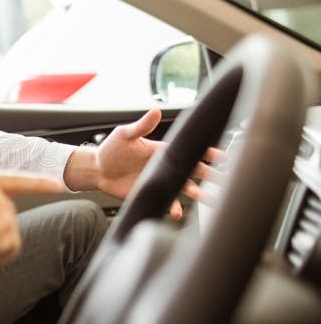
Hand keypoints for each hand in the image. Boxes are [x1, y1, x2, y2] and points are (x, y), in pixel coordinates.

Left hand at [65, 109, 224, 218]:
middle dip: (210, 175)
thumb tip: (155, 111)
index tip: (221, 155)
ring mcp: (159, 181)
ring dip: (198, 194)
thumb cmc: (111, 149)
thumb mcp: (125, 135)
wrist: (98, 170)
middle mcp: (164, 166)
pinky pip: (167, 202)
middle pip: (192, 171)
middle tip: (225, 179)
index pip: (187, 150)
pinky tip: (178, 213)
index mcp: (161, 150)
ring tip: (210, 200)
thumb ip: (141, 126)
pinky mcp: (151, 194)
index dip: (205, 152)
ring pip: (184, 188)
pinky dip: (174, 208)